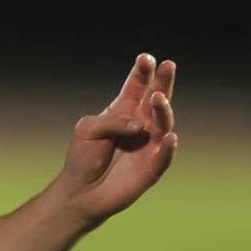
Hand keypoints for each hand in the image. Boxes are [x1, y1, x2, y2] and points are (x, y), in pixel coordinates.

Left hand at [57, 53, 178, 225]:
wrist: (80, 192)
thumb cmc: (82, 157)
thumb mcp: (88, 129)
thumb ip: (112, 121)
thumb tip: (139, 126)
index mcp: (123, 111)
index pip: (137, 87)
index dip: (142, 72)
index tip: (145, 59)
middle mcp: (141, 124)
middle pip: (156, 99)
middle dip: (162, 82)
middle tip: (168, 66)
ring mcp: (149, 145)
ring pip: (163, 123)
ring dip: (163, 109)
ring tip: (158, 99)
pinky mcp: (152, 168)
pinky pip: (164, 156)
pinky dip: (168, 147)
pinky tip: (170, 136)